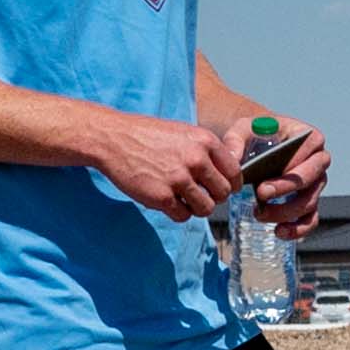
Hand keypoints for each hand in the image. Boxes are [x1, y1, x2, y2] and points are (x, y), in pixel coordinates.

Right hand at [93, 112, 242, 219]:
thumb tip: (229, 173)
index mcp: (205, 141)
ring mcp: (179, 179)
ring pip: (206, 208)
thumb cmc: (148, 136)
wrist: (113, 139)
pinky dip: (178, 213)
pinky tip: (168, 202)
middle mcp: (196, 160)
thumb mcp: (185, 133)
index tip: (221, 187)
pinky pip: (183, 216)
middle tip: (200, 194)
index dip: (230, 183)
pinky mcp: (161, 196)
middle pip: (223, 193)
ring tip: (184, 199)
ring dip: (197, 207)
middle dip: (214, 197)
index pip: (235, 172)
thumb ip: (207, 151)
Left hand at [243, 119, 326, 233]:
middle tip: (260, 193)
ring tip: (258, 213)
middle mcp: (319, 161)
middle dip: (286, 189)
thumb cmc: (255, 134)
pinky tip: (278, 232)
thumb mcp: (243, 129)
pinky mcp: (309, 201)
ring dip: (285, 212)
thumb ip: (235, 140)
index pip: (310, 150)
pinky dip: (298, 230)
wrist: (258, 145)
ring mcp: (316, 184)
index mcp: (310, 137)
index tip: (269, 176)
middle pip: (311, 178)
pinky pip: (311, 219)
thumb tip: (232, 158)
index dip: (292, 164)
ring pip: (309, 202)